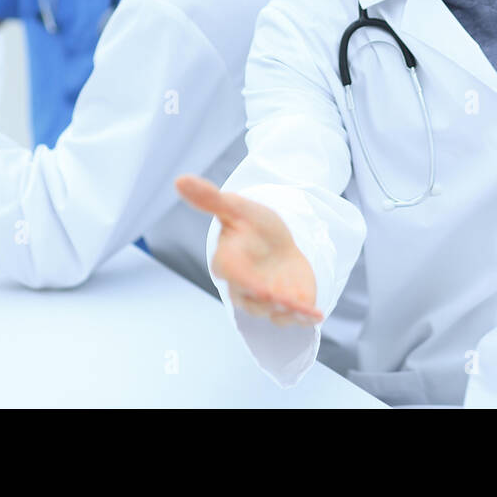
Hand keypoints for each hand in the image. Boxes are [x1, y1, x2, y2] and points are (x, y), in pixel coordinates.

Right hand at [175, 174, 322, 326]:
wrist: (277, 241)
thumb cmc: (251, 225)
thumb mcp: (235, 207)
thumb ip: (209, 199)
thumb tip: (180, 179)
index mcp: (228, 263)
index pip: (231, 275)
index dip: (244, 282)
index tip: (261, 287)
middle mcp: (245, 287)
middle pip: (253, 300)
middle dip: (267, 302)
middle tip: (281, 299)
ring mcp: (267, 300)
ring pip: (273, 312)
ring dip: (287, 312)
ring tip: (303, 309)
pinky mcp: (288, 306)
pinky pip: (294, 317)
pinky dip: (305, 317)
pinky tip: (316, 314)